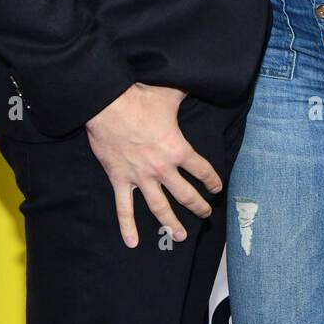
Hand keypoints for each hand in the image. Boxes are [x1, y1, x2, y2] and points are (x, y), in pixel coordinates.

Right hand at [85, 82, 221, 248]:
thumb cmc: (140, 99)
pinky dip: (127, 227)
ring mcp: (140, 177)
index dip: (212, 181)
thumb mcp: (170, 93)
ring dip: (171, 223)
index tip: (216, 188)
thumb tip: (201, 80)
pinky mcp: (120, 179)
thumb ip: (187, 92)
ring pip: (159, 207)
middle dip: (198, 206)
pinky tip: (132, 243)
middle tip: (205, 214)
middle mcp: (162, 168)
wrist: (107, 105)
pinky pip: (124, 208)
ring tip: (180, 235)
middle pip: (185, 194)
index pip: (202, 170)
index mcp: (177, 149)